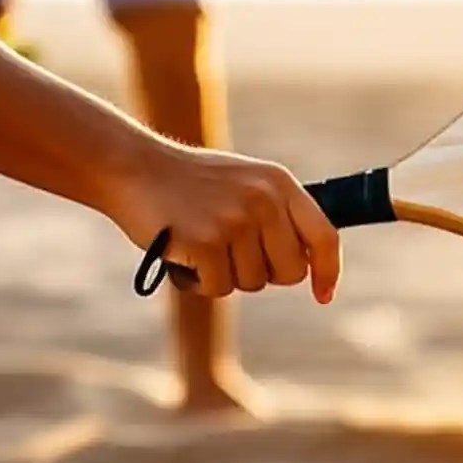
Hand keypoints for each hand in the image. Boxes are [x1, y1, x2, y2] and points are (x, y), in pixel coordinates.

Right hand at [106, 140, 340, 302]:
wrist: (133, 167)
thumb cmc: (192, 184)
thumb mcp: (247, 183)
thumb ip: (279, 216)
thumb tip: (308, 265)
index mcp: (280, 184)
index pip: (324, 236)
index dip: (328, 271)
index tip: (323, 295)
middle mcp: (264, 200)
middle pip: (290, 271)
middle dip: (264, 273)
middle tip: (231, 253)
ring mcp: (235, 220)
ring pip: (253, 283)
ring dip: (226, 275)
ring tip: (202, 243)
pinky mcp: (206, 242)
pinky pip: (220, 288)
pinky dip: (200, 281)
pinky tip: (184, 254)